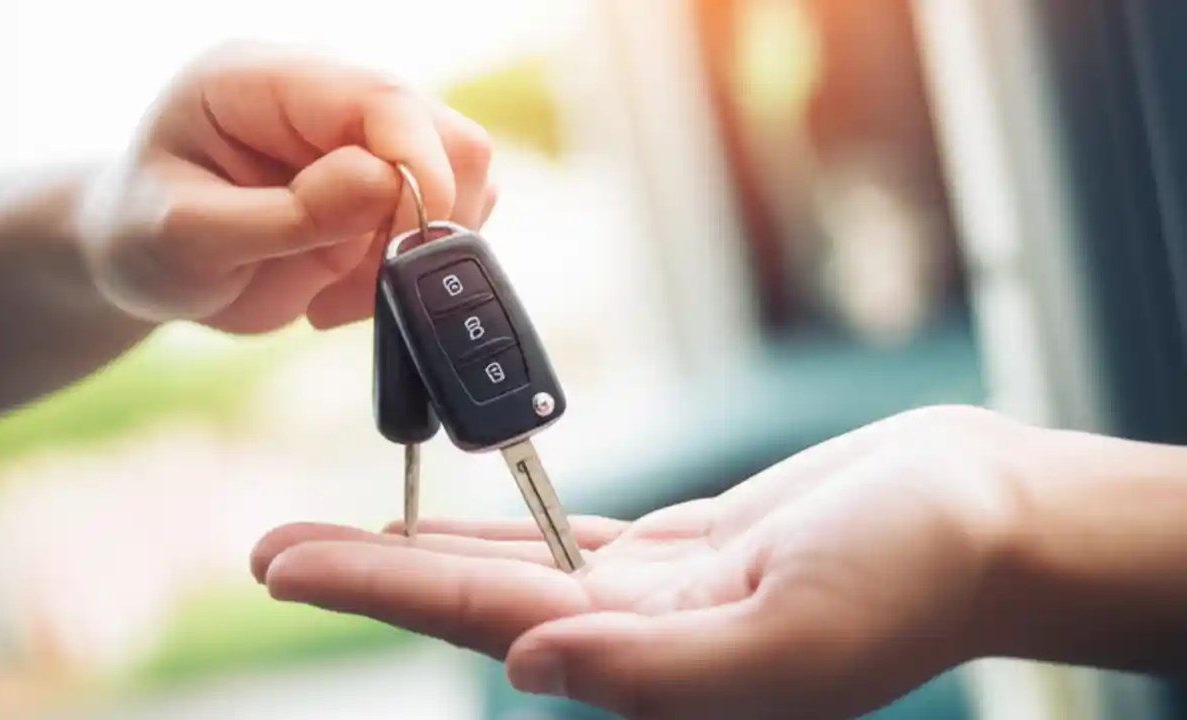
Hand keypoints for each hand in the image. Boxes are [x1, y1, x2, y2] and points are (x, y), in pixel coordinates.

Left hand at [77, 42, 494, 332]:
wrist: (148, 264)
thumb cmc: (147, 241)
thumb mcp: (188, 239)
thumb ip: (287, 214)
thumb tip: (388, 183)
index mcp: (262, 79)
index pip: (383, 97)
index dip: (417, 168)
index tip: (407, 245)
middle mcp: (326, 92)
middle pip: (444, 134)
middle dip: (423, 223)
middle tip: (356, 282)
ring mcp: (363, 136)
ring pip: (462, 178)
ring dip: (416, 253)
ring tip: (337, 292)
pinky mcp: (386, 180)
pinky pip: (445, 218)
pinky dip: (412, 268)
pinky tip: (346, 288)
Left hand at [251, 406, 1030, 718]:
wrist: (987, 517)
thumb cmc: (915, 575)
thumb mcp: (794, 633)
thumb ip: (659, 669)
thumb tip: (529, 668)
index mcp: (652, 663)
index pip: (479, 623)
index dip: (374, 591)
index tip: (283, 563)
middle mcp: (639, 635)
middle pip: (471, 596)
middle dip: (367, 572)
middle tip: (268, 545)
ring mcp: (660, 591)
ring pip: (513, 561)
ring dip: (425, 541)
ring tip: (346, 526)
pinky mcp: (689, 547)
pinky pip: (574, 533)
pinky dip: (511, 520)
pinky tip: (466, 516)